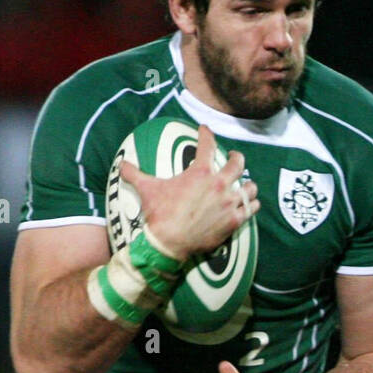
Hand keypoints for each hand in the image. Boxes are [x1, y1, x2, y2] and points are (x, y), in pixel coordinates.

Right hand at [120, 125, 259, 261]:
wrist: (170, 243)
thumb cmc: (160, 214)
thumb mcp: (147, 190)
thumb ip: (135, 174)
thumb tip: (121, 163)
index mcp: (201, 172)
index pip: (207, 144)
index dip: (206, 133)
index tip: (205, 129)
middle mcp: (219, 184)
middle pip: (238, 163)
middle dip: (236, 158)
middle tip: (233, 158)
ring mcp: (229, 203)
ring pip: (250, 187)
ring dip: (248, 184)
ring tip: (245, 184)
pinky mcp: (235, 221)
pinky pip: (251, 209)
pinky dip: (251, 205)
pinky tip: (249, 204)